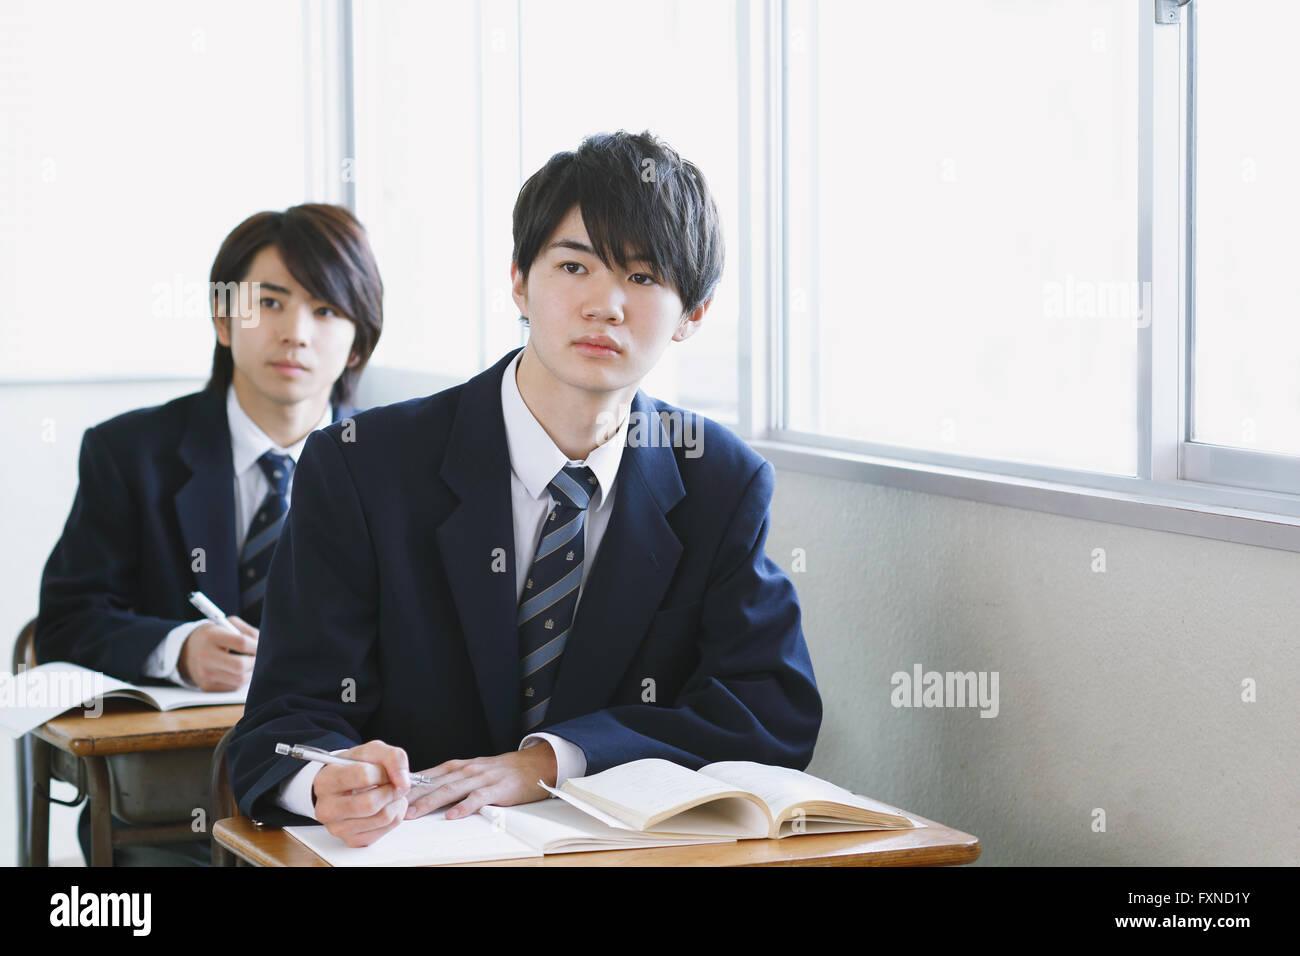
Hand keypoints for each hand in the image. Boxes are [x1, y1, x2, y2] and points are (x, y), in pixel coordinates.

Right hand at [178, 616, 256, 689]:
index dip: (257, 645)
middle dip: (255, 661)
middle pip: (240, 666)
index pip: (241, 643)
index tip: (261, 645)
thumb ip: (247, 631)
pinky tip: (240, 671)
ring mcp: (205, 674)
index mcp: (211, 637)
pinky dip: (242, 679)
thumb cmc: (214, 635)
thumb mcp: (227, 624)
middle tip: (258, 657)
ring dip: (251, 672)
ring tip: (250, 663)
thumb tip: (263, 644)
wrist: (187, 650)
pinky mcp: (208, 686)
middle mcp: (205, 657)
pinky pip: (234, 686)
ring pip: (239, 679)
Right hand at [311, 740, 411, 846]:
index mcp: (326, 781)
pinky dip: (394, 815)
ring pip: (382, 817)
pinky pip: (385, 829)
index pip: (363, 776)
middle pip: (371, 803)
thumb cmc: (355, 767)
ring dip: (396, 802)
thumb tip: (403, 781)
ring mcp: (338, 828)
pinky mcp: (352, 840)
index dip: (383, 772)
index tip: (386, 770)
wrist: (343, 786)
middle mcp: (327, 808)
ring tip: (389, 793)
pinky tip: (386, 806)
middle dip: (391, 790)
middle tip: (393, 783)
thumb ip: (392, 757)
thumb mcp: (372, 751)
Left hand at [405, 742, 557, 820]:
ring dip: (430, 802)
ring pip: (450, 789)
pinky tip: (453, 816)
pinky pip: (478, 798)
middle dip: (410, 795)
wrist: (533, 765)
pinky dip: (464, 807)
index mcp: (457, 766)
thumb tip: (422, 792)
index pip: (426, 776)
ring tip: (413, 813)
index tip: (386, 795)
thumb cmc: (500, 772)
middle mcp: (465, 770)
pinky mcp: (496, 789)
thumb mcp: (471, 771)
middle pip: (433, 783)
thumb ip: (450, 780)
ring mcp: (480, 778)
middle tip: (390, 806)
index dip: (405, 785)